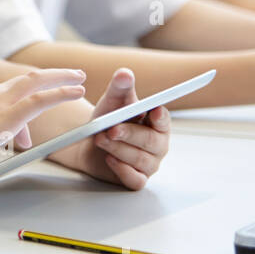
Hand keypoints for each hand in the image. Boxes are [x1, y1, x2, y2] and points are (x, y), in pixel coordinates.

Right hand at [0, 69, 86, 171]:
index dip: (16, 104)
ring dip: (60, 79)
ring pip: (35, 82)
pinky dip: (60, 92)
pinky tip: (75, 92)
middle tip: (70, 75)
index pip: (1, 93)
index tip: (24, 127)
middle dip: (49, 76)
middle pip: (24, 79)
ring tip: (79, 79)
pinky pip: (40, 101)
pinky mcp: (5, 117)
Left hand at [51, 68, 169, 190]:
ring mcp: (149, 164)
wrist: (89, 144)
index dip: (160, 117)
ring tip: (100, 138)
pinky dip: (122, 170)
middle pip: (151, 142)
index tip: (154, 110)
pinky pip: (135, 180)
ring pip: (139, 160)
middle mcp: (158, 144)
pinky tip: (110, 159)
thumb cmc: (107, 120)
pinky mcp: (137, 179)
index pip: (164, 120)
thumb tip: (124, 73)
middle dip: (129, 135)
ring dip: (118, 149)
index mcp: (157, 123)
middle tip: (110, 129)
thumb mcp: (111, 102)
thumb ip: (119, 88)